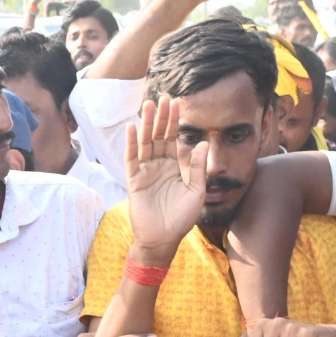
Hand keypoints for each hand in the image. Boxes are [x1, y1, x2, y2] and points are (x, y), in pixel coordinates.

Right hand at [126, 97, 206, 265]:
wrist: (163, 239)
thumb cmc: (181, 219)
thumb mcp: (196, 191)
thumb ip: (198, 168)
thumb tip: (203, 143)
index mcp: (175, 166)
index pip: (174, 139)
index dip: (175, 121)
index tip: (177, 102)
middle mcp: (159, 166)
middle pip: (159, 136)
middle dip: (161, 117)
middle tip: (163, 98)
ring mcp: (146, 172)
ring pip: (146, 143)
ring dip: (146, 124)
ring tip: (147, 106)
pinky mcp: (134, 180)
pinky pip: (132, 159)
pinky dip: (132, 144)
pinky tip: (133, 128)